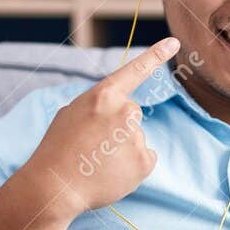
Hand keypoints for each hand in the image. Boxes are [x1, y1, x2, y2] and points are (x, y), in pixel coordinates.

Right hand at [21, 37, 179, 218]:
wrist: (55, 186)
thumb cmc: (58, 149)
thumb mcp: (72, 113)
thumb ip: (97, 104)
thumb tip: (113, 108)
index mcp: (104, 95)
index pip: (135, 71)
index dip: (156, 56)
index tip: (174, 43)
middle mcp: (125, 111)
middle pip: (131, 113)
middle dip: (117, 126)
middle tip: (93, 145)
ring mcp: (137, 137)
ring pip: (135, 138)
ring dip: (122, 148)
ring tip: (97, 161)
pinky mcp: (144, 161)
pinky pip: (146, 158)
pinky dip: (133, 166)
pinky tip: (112, 172)